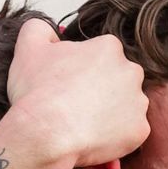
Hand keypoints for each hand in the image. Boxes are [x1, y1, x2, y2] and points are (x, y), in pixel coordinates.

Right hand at [1, 19, 148, 168]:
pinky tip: (94, 139)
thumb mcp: (28, 48)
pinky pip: (131, 133)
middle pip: (119, 80)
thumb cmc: (38, 91)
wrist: (45, 133)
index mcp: (109, 48)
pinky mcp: (139, 130)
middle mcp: (130, 71)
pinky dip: (117, 138)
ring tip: (85, 125)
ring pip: (127, 107)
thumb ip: (38, 28)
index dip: (84, 72)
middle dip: (104, 90)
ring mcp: (137, 102)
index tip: (71, 85)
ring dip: (111, 114)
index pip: (102, 56)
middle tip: (78, 106)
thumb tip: (48, 32)